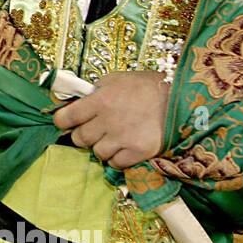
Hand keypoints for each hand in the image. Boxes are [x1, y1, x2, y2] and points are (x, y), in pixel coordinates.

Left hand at [52, 70, 169, 169]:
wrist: (179, 99)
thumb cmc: (146, 86)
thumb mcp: (117, 79)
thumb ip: (96, 91)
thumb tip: (78, 101)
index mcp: (99, 100)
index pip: (66, 117)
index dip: (63, 121)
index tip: (66, 122)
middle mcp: (107, 121)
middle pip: (79, 138)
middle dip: (84, 134)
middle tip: (96, 129)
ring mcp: (122, 139)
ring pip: (97, 153)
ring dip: (102, 147)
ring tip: (113, 138)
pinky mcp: (137, 152)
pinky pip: (115, 163)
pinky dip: (117, 158)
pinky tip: (124, 147)